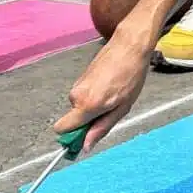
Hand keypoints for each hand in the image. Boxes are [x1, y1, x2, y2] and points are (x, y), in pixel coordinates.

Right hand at [55, 25, 151, 149]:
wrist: (129, 46)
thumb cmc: (131, 76)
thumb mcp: (122, 108)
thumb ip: (102, 128)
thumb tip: (85, 146)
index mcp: (87, 105)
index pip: (61, 129)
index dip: (71, 137)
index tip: (86, 137)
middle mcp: (76, 95)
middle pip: (73, 120)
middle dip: (88, 120)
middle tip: (111, 109)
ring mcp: (77, 85)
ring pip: (79, 108)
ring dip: (94, 107)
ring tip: (114, 94)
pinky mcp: (80, 78)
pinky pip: (83, 97)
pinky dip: (94, 96)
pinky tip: (109, 86)